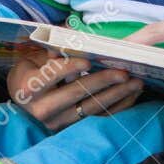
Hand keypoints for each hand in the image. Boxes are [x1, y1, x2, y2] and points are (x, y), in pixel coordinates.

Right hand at [6, 44, 142, 131]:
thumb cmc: (33, 73)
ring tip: (136, 82)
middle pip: (76, 93)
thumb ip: (52, 48)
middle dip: (102, 80)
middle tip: (123, 72)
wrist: (27, 101)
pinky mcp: (73, 128)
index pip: (50, 76)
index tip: (88, 60)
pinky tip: (132, 94)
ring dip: (117, 94)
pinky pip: (100, 118)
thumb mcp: (35, 59)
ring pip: (92, 108)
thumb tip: (71, 35)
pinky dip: (119, 106)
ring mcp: (59, 122)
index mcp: (29, 89)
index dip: (69, 67)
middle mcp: (42, 109)